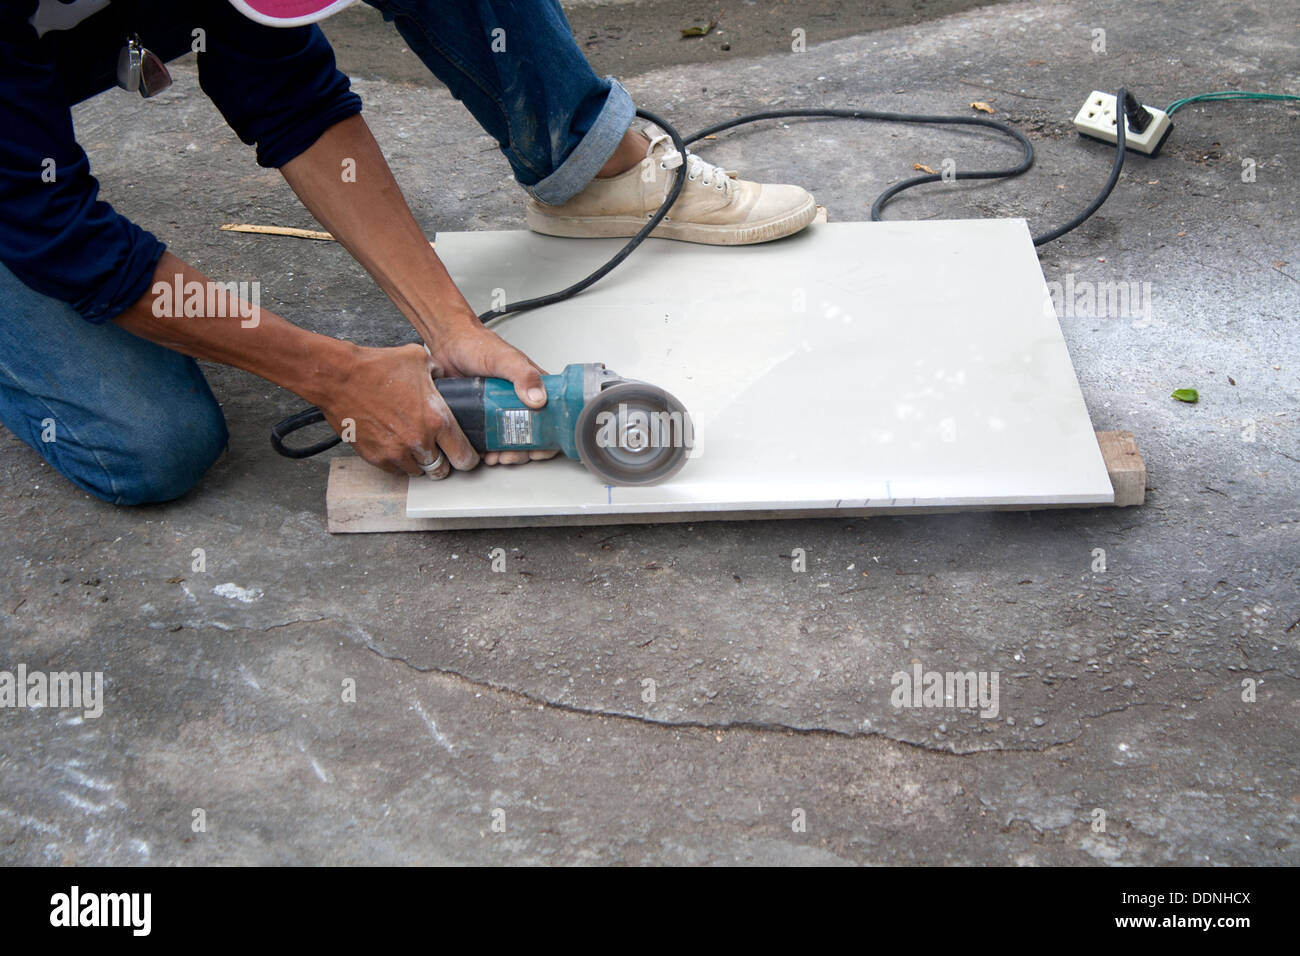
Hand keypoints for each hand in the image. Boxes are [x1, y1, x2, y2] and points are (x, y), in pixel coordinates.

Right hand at [315, 342, 477, 477]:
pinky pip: (395, 470)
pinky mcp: (375, 457)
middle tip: (441, 454)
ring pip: (418, 472)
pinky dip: (399, 462)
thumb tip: (444, 377)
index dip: (468, 459)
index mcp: (436, 419)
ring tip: (416, 447)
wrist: (340, 377)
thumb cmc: (376, 368)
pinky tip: (397, 446)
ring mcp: (396, 451)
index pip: (464, 456)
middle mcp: (418, 440)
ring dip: (420, 463)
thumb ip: (438, 373)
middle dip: (444, 463)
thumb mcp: (418, 360)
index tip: (466, 457)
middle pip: (441, 470)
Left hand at [424, 317, 559, 466]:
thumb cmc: (478, 345)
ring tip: (495, 457)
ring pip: (510, 441)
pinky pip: (489, 438)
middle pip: (532, 436)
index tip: (538, 449)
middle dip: (523, 451)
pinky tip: (482, 452)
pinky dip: (488, 449)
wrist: (448, 344)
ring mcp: (501, 411)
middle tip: (511, 455)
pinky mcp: (482, 416)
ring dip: (506, 453)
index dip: (549, 439)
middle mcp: (520, 402)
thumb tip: (539, 398)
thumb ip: (523, 376)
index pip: (553, 418)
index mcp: (535, 388)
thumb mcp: (505, 359)